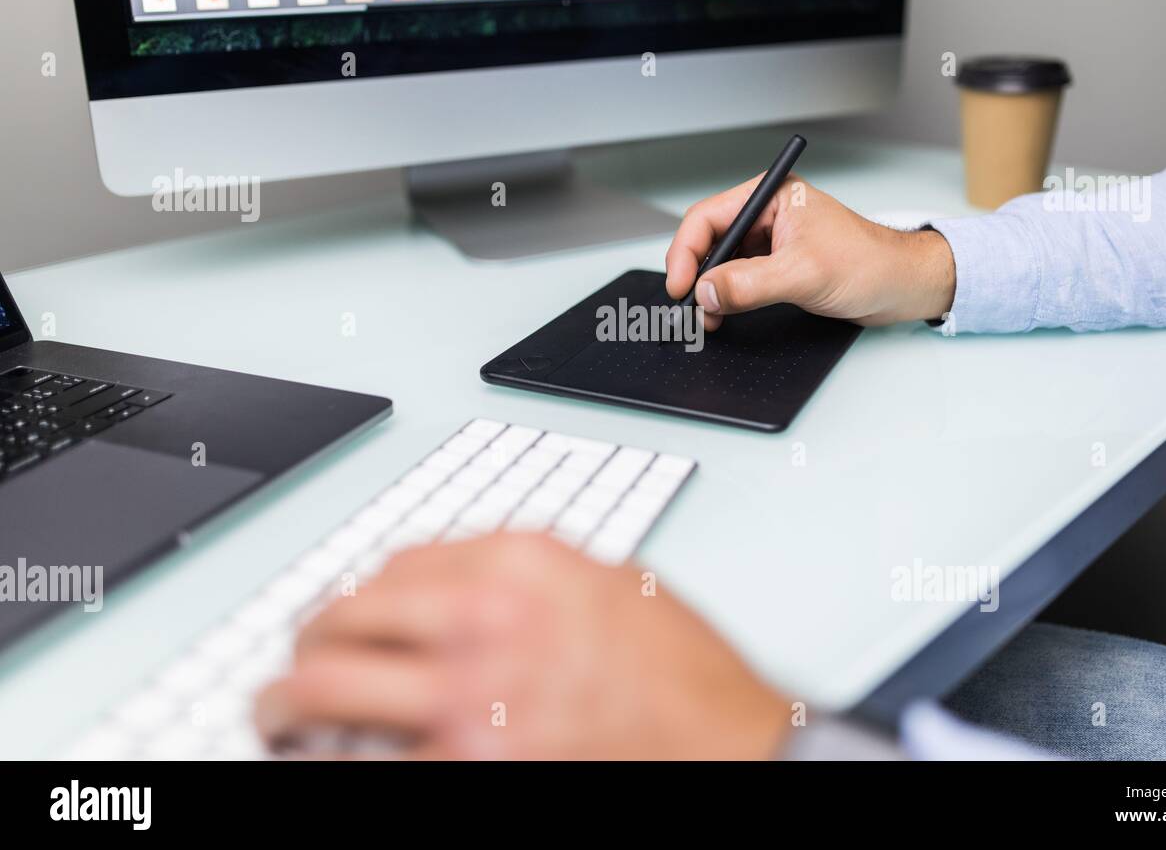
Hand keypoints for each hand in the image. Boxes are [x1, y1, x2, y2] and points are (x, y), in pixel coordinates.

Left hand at [255, 535, 791, 759]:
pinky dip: (333, 761)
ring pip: (325, 688)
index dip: (359, 595)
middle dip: (305, 645)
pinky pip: (364, 763)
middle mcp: (483, 614)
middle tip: (294, 667)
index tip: (349, 616)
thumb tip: (455, 588)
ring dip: (286, 705)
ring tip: (279, 717)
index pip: (396, 562)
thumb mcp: (610, 584)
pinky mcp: (467, 766)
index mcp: (520, 559)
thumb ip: (527, 576)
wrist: (728, 745)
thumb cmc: (684, 674)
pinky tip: (328, 762)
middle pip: (345, 617)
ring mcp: (468, 695)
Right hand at [666, 174, 955, 330]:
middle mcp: (768, 215)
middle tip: (690, 305)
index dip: (687, 252)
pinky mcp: (777, 266)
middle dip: (696, 274)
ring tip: (709, 316)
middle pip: (709, 240)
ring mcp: (771, 242)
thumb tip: (707, 291)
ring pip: (720, 263)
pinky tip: (724, 313)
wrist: (902, 287)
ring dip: (710, 290)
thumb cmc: (871, 264)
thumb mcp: (804, 274)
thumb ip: (750, 283)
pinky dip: (726, 298)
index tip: (680, 285)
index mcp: (773, 197)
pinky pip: (737, 279)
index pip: (709, 217)